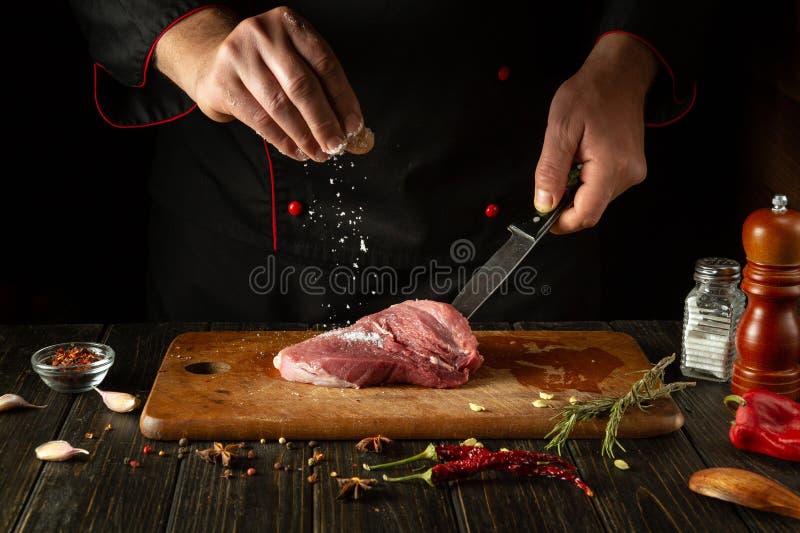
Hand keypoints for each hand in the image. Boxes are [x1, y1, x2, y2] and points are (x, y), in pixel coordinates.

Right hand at [155, 7, 362, 161]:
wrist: (215, 64)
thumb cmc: (267, 66)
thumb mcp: (294, 60)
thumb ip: (322, 87)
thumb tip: (351, 127)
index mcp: (289, 23)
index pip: (325, 64)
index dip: (343, 99)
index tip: (354, 126)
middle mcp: (263, 34)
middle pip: (302, 85)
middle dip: (323, 121)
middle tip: (337, 145)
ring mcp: (239, 56)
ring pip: (280, 105)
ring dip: (304, 135)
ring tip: (318, 153)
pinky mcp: (223, 81)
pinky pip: (259, 118)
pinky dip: (282, 139)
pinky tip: (296, 151)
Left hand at [534, 33, 657, 232]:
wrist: (619, 76)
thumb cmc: (590, 94)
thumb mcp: (560, 128)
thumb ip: (550, 170)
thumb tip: (544, 204)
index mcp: (612, 167)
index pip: (585, 215)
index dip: (560, 222)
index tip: (542, 214)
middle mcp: (628, 175)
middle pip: (590, 210)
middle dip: (566, 201)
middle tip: (555, 171)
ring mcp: (633, 173)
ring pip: (595, 200)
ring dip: (575, 189)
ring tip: (572, 156)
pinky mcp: (631, 169)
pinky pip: (603, 187)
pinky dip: (586, 180)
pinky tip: (582, 156)